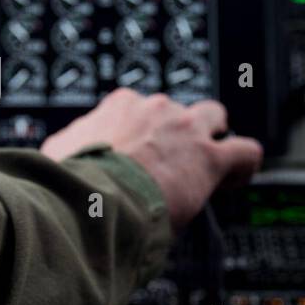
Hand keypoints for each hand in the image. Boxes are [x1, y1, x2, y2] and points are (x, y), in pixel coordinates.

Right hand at [40, 88, 262, 228]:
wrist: (89, 199)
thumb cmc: (70, 181)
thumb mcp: (59, 154)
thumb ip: (70, 146)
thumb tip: (65, 154)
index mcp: (120, 105)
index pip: (139, 109)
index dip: (144, 134)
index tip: (140, 156)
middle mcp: (155, 108)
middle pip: (178, 110)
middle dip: (178, 131)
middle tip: (169, 162)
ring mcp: (186, 129)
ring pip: (215, 118)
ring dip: (212, 139)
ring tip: (205, 166)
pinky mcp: (210, 157)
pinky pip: (245, 152)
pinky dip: (243, 165)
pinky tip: (231, 180)